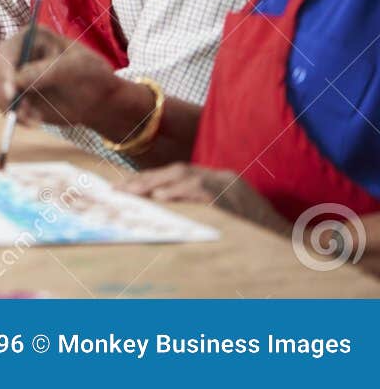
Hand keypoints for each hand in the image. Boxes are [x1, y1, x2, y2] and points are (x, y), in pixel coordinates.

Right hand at [0, 26, 125, 127]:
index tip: (10, 93)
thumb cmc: (90, 74)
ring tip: (36, 119)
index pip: (5, 52)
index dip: (3, 72)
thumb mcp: (74, 67)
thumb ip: (47, 71)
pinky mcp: (19, 96)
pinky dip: (20, 118)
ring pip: (0, 93)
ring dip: (14, 109)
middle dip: (4, 95)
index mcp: (30, 39)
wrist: (98, 98)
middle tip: (18, 113)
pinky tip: (38, 120)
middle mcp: (18, 56)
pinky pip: (10, 109)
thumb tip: (18, 80)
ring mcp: (17, 77)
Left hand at [118, 164, 286, 230]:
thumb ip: (199, 208)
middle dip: (144, 180)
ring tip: (131, 193)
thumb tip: (162, 209)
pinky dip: (181, 194)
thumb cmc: (258, 234)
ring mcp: (230, 186)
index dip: (148, 179)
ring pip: (186, 178)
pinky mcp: (236, 198)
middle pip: (177, 171)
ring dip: (155, 184)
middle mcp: (223, 177)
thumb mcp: (227, 216)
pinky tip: (161, 198)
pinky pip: (204, 193)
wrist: (296, 242)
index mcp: (220, 179)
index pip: (177, 173)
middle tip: (117, 191)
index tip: (124, 187)